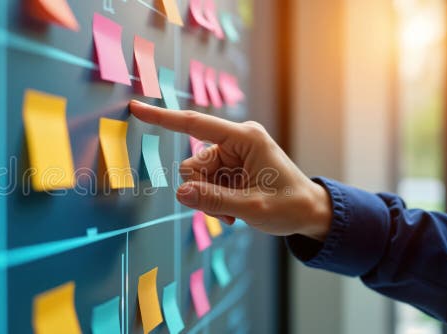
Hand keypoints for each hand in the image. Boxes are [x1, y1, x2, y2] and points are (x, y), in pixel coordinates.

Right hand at [130, 100, 332, 240]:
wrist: (310, 213)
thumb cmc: (289, 206)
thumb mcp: (251, 207)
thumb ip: (214, 200)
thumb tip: (180, 193)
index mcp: (245, 138)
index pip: (196, 125)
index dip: (163, 118)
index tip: (136, 107)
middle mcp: (236, 140)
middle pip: (192, 165)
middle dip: (202, 191)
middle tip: (226, 211)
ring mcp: (232, 154)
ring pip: (196, 178)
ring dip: (210, 200)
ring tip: (234, 212)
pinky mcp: (230, 167)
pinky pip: (205, 184)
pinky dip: (214, 201)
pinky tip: (234, 211)